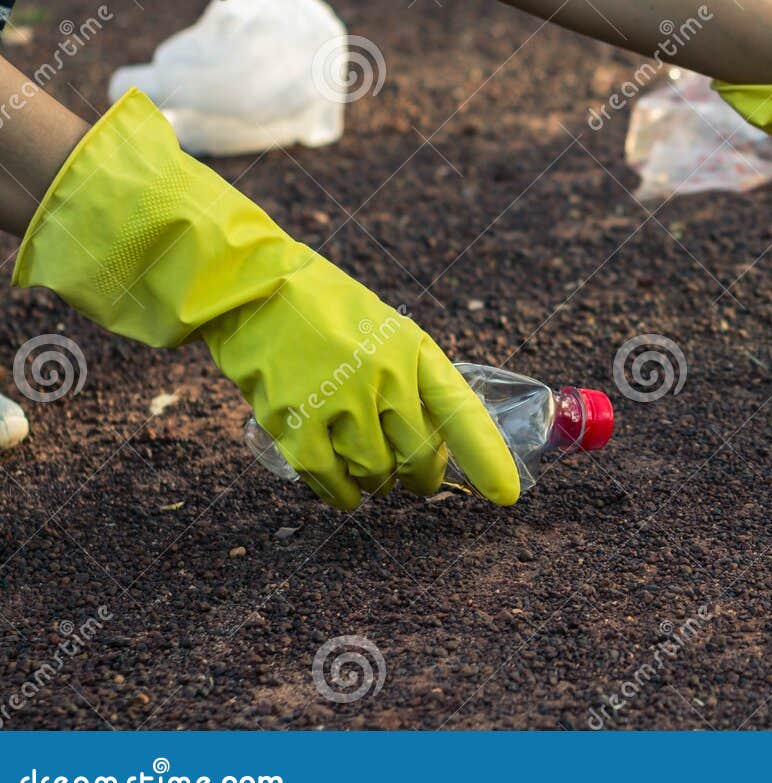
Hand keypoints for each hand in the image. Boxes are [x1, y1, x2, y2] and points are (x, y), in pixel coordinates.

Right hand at [13, 90, 518, 508]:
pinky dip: (340, 494)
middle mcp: (384, 376)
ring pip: (376, 473)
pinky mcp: (296, 422)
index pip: (461, 411)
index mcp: (413, 350)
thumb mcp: (385, 331)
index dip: (487, 456)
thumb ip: (409, 380)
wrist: (253, 287)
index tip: (506, 494)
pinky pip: (330, 482)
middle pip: (418, 456)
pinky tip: (342, 491)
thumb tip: (432, 441)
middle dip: (421, 476)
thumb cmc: (325, 311)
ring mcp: (341, 400)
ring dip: (376, 483)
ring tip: (368, 471)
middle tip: (414, 479)